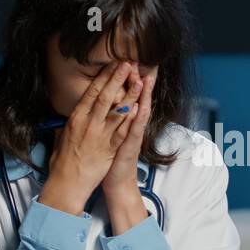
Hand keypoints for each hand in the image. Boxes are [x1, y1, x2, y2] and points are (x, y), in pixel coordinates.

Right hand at [39, 62, 140, 214]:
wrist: (67, 183)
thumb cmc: (62, 162)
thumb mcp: (62, 137)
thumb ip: (70, 124)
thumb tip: (73, 114)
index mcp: (76, 118)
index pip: (91, 93)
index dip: (103, 77)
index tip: (111, 66)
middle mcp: (88, 124)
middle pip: (105, 96)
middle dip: (117, 78)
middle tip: (127, 64)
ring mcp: (100, 136)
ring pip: (117, 111)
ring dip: (130, 95)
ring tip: (139, 81)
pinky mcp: (109, 148)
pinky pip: (123, 131)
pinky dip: (132, 119)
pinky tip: (140, 108)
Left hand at [103, 69, 155, 233]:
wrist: (116, 184)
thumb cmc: (109, 162)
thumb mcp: (108, 139)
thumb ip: (109, 123)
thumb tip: (103, 108)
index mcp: (122, 124)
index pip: (128, 99)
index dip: (129, 83)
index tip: (129, 66)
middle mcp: (130, 128)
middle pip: (137, 101)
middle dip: (139, 83)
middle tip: (143, 64)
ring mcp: (132, 137)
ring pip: (139, 112)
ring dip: (143, 96)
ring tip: (147, 79)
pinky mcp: (130, 148)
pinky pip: (135, 131)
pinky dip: (139, 119)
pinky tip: (142, 107)